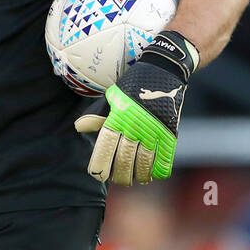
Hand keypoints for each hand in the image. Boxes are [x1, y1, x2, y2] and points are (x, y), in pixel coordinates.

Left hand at [75, 30, 198, 184]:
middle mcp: (135, 125)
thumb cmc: (134, 84)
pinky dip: (160, 168)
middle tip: (118, 180)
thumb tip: (79, 128)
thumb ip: (97, 116)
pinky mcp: (170, 131)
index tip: (98, 175)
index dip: (101, 163)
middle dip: (120, 174)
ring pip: (144, 161)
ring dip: (139, 174)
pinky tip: (154, 175)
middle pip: (125, 159)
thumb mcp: (113, 96)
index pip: (106, 146)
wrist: (164, 69)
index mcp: (119, 117)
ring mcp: (154, 129)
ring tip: (135, 179)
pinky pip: (165, 156)